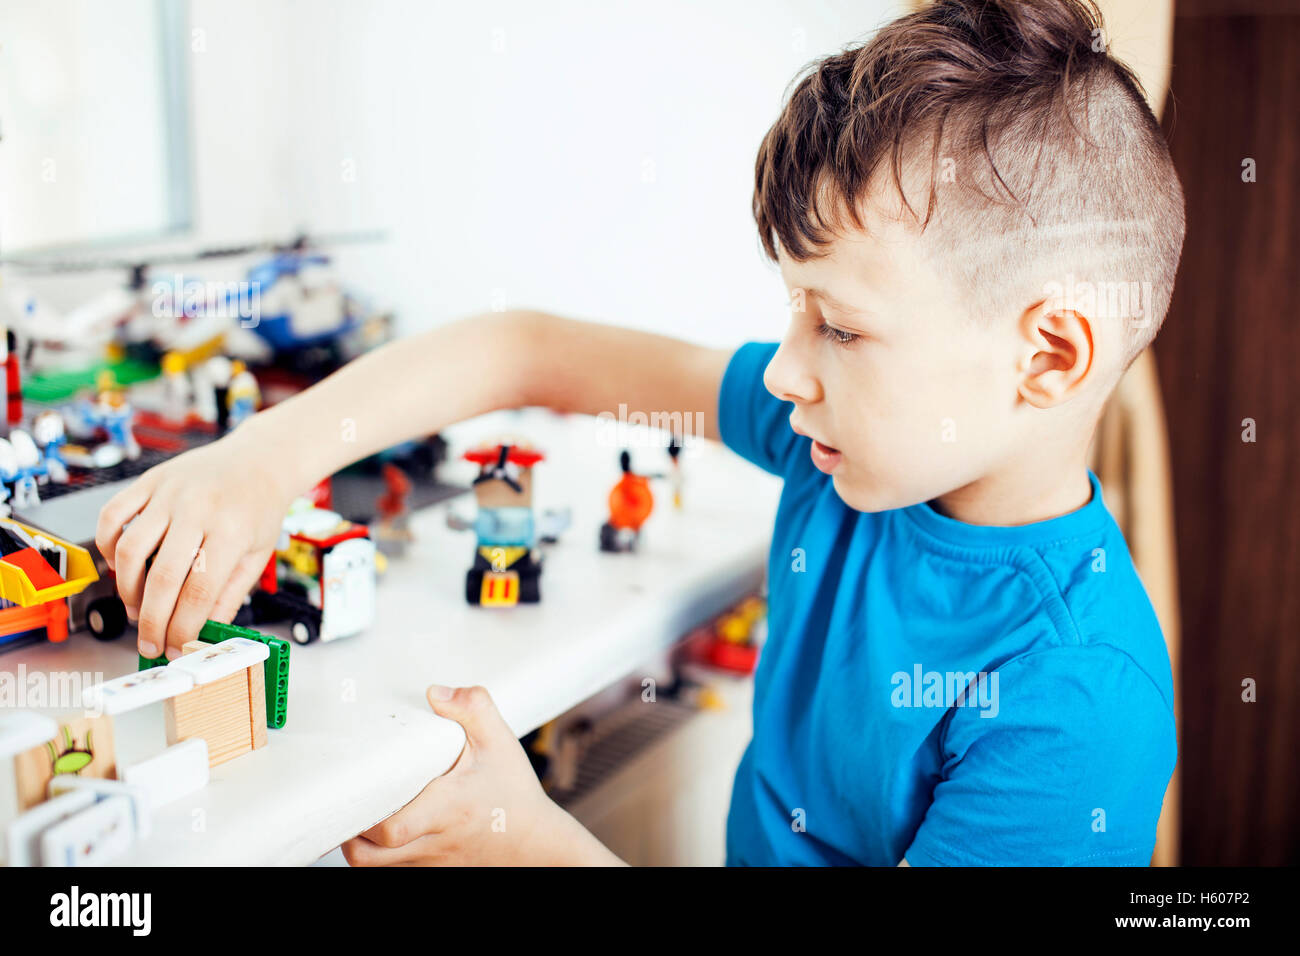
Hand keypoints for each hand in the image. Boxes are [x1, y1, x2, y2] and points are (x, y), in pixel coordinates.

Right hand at [95, 427, 297, 659]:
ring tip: (138, 609)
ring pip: (129, 549)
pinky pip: (113, 516)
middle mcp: (198, 509)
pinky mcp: (150, 481)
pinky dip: (107, 546)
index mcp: (231, 530)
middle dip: (151, 621)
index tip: (175, 649)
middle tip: (149, 644)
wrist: (259, 459)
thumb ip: (229, 594)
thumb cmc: (259, 507)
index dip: (182, 628)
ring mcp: (170, 492)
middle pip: (161, 577)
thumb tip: (202, 634)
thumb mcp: (257, 554)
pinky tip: (120, 567)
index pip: (198, 592)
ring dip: (126, 589)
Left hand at [342, 685, 624, 865]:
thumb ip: (473, 708)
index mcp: (448, 809)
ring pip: (374, 868)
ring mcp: (431, 864)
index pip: (391, 828)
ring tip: (363, 816)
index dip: (366, 814)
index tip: (362, 787)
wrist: (537, 843)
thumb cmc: (515, 794)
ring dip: (362, 845)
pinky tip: (382, 832)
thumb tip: (436, 693)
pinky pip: (391, 872)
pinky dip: (380, 856)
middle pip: (369, 857)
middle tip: (352, 802)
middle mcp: (434, 843)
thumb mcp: (500, 742)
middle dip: (352, 832)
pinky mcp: (432, 873)